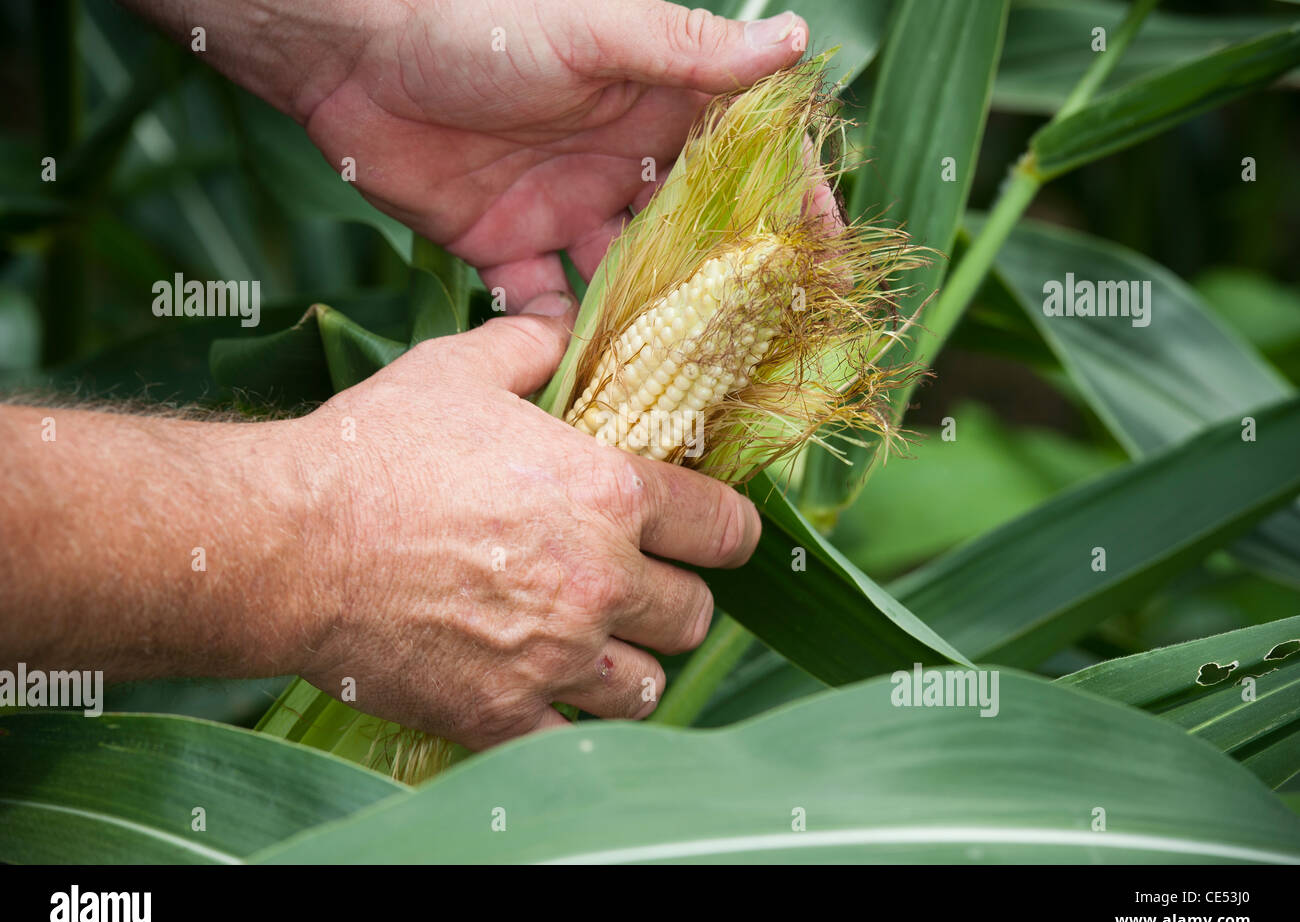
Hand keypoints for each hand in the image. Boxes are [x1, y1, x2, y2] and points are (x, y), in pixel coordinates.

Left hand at [124, 0, 808, 305]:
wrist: (350, 49)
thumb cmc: (476, 18)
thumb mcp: (592, 30)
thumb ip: (687, 52)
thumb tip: (795, 41)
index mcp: (650, 103)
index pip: (738, 160)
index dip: (786, 203)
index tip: (824, 256)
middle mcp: (616, 161)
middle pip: (687, 235)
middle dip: (723, 286)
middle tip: (760, 345)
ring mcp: (561, 206)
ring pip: (623, 282)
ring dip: (647, 325)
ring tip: (682, 380)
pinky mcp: (502, 243)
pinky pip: (544, 303)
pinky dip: (561, 338)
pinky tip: (583, 372)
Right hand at [292, 292, 761, 748]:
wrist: (288, 544)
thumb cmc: (375, 450)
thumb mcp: (459, 370)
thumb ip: (532, 345)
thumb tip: (567, 318)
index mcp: (609, 496)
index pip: (726, 531)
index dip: (728, 533)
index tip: (715, 537)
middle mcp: (599, 584)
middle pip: (694, 617)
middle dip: (673, 602)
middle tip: (640, 590)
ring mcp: (554, 659)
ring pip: (648, 687)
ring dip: (630, 667)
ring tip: (596, 647)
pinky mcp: (502, 716)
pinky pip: (574, 743)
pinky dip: (567, 725)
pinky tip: (544, 696)